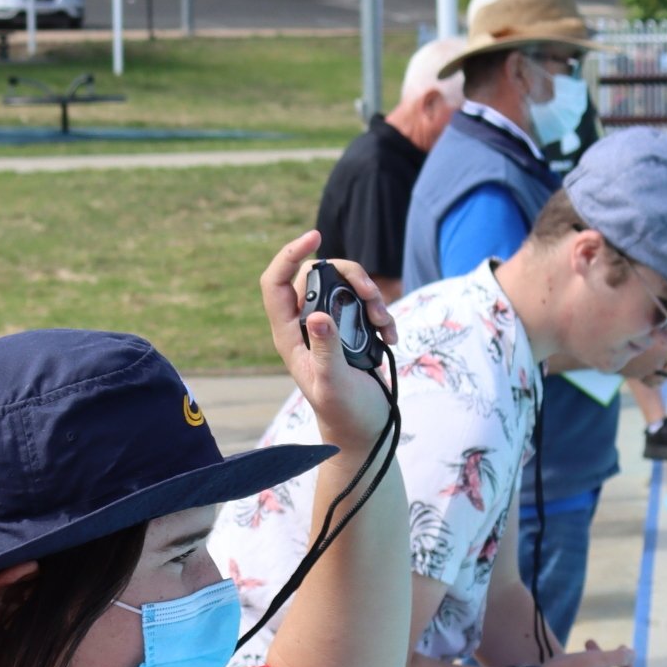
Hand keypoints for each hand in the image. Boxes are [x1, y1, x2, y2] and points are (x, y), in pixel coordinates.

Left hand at [260, 231, 394, 456]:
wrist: (365, 429)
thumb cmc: (343, 413)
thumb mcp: (333, 383)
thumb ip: (326, 349)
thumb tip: (318, 316)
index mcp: (289, 335)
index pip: (276, 283)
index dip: (289, 255)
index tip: (315, 237)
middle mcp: (305, 324)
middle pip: (318, 274)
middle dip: (349, 276)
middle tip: (370, 295)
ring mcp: (329, 325)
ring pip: (345, 285)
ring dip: (370, 296)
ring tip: (383, 322)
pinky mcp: (352, 329)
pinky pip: (365, 303)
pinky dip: (382, 313)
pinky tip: (390, 335)